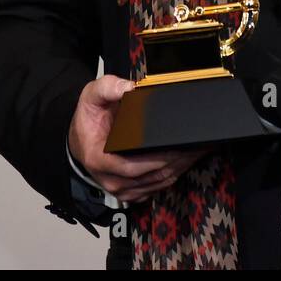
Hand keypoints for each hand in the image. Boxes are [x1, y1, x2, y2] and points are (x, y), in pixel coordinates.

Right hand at [69, 75, 210, 202]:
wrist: (81, 140)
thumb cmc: (89, 120)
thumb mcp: (91, 97)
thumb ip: (107, 88)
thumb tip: (128, 87)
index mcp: (99, 160)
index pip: (133, 167)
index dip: (159, 158)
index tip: (179, 145)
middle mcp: (111, 180)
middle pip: (152, 175)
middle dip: (179, 160)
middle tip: (200, 144)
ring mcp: (122, 190)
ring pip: (159, 183)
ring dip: (182, 167)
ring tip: (200, 149)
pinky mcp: (132, 193)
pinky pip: (158, 187)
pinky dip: (175, 174)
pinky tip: (188, 160)